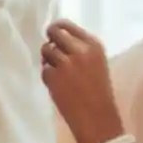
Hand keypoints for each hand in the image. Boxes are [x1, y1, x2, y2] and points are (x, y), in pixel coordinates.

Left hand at [41, 20, 124, 142]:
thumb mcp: (96, 63)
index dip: (57, 28)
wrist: (96, 117)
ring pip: (46, 50)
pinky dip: (47, 76)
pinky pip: (44, 69)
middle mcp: (79, 50)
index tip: (53, 33)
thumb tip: (56, 40)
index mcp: (93, 45)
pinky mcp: (53, 76)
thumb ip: (80, 49)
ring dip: (47, 59)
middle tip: (49, 50)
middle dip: (49, 40)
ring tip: (57, 72)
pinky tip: (58, 86)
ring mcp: (65, 63)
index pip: (67, 26)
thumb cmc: (98, 92)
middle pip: (53, 33)